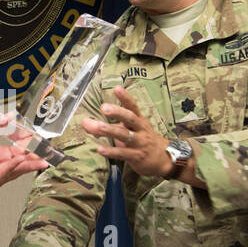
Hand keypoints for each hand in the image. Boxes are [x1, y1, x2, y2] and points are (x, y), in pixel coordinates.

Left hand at [0, 111, 48, 193]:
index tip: (38, 137)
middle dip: (36, 157)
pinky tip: (19, 161)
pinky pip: (4, 174)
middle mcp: (3, 164)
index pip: (21, 148)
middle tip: (48, 152)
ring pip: (18, 169)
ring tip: (41, 159)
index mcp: (2, 153)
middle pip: (24, 161)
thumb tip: (9, 115)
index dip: (30, 143)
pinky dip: (12, 167)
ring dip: (29, 164)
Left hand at [82, 86, 200, 181]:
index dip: (125, 97)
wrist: (161, 158)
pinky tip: (100, 149)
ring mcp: (139, 143)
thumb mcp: (128, 130)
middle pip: (130, 118)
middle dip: (117, 112)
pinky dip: (111, 151)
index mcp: (139, 120)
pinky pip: (123, 154)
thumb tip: (86, 122)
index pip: (133, 106)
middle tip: (104, 107)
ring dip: (111, 130)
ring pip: (126, 135)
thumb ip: (107, 125)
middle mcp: (140, 129)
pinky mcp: (137, 157)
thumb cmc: (141, 139)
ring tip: (99, 126)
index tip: (117, 88)